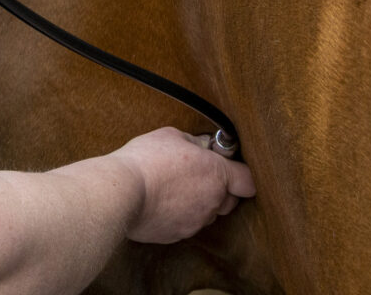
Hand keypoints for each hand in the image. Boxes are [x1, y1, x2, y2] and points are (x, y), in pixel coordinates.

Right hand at [111, 127, 255, 243]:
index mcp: (217, 175)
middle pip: (229, 201)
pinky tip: (162, 201)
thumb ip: (194, 141)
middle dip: (219, 189)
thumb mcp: (171, 136)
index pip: (248, 182)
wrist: (121, 192)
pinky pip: (186, 223)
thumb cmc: (146, 161)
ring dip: (198, 202)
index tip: (231, 169)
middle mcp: (212, 202)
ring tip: (174, 187)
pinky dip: (179, 214)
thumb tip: (201, 145)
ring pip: (206, 213)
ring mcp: (195, 222)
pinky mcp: (178, 235)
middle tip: (197, 174)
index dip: (241, 175)